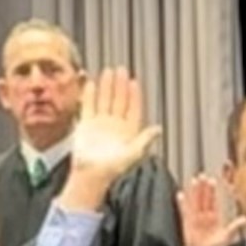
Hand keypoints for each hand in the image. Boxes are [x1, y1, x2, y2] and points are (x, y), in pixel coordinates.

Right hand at [59, 69, 160, 211]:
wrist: (91, 176)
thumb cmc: (113, 168)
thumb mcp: (133, 154)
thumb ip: (144, 140)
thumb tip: (158, 129)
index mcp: (128, 131)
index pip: (133, 109)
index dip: (134, 96)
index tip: (134, 82)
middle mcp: (115, 125)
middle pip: (119, 101)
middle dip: (120, 86)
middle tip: (121, 69)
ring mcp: (100, 124)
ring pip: (105, 100)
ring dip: (107, 87)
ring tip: (108, 71)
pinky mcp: (86, 125)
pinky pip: (88, 106)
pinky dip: (90, 95)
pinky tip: (92, 84)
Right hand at [177, 173, 243, 245]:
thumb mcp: (227, 237)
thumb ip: (235, 227)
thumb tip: (245, 219)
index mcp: (214, 218)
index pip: (213, 201)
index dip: (212, 191)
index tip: (212, 180)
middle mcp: (204, 217)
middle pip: (203, 199)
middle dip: (202, 188)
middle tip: (202, 176)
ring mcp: (195, 220)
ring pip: (194, 202)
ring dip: (193, 192)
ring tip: (193, 181)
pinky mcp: (187, 225)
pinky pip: (184, 212)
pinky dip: (182, 204)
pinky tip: (180, 195)